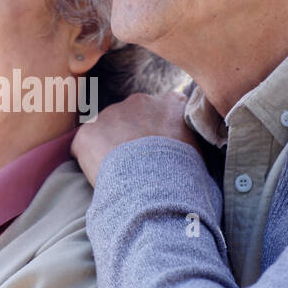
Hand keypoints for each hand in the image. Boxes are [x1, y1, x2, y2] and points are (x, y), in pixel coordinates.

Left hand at [71, 91, 197, 185]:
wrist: (156, 187)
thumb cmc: (185, 176)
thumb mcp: (202, 153)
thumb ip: (195, 141)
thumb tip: (195, 153)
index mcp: (172, 104)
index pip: (167, 106)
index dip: (160, 127)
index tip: (161, 145)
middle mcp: (141, 100)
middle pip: (133, 115)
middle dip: (133, 134)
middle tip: (138, 162)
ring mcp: (111, 114)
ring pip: (107, 128)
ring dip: (110, 145)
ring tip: (120, 173)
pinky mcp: (88, 133)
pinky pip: (84, 145)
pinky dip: (88, 159)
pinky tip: (100, 176)